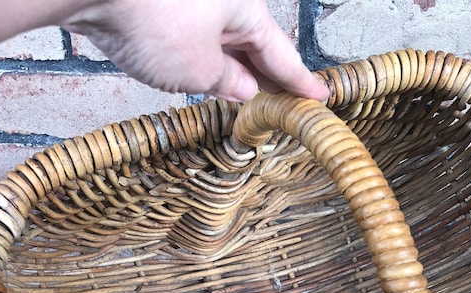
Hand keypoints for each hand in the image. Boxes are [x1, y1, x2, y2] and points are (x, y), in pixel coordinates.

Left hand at [63, 0, 329, 101]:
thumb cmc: (150, 22)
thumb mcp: (200, 70)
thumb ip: (228, 83)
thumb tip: (242, 87)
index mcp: (245, 10)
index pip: (282, 54)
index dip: (301, 82)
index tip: (319, 97)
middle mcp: (224, 0)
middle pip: (255, 44)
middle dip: (269, 76)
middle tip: (286, 104)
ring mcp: (193, 1)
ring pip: (225, 40)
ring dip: (236, 70)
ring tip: (250, 100)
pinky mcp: (164, 6)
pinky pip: (198, 36)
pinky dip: (208, 59)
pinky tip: (208, 77)